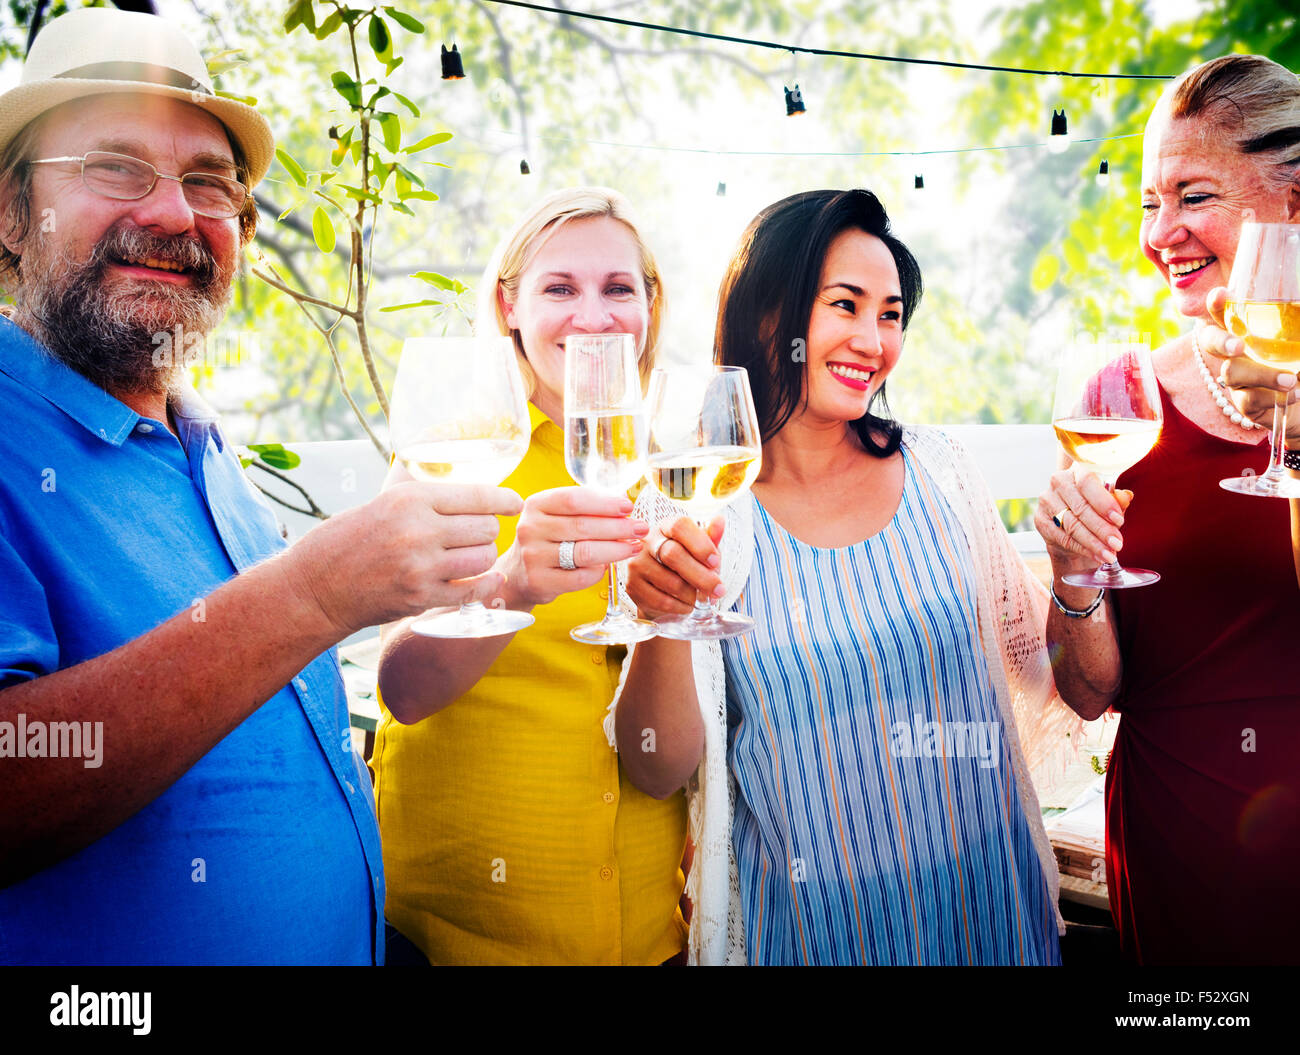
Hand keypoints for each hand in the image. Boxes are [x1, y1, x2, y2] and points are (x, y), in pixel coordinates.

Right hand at [284, 480, 522, 636]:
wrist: (316, 587)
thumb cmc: (347, 539)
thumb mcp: (383, 502)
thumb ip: (422, 494)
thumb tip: (461, 480)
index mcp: (410, 500)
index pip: (476, 495)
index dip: (503, 499)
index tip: (515, 503)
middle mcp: (418, 531)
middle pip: (485, 528)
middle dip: (486, 530)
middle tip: (476, 533)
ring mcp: (420, 567)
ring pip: (483, 558)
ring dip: (483, 557)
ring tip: (471, 555)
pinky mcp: (420, 597)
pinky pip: (471, 590)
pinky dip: (484, 584)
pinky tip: (486, 579)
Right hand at [497, 486, 647, 607]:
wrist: (518, 575)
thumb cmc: (547, 540)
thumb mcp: (555, 517)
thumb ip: (584, 508)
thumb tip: (624, 505)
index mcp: (536, 505)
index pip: (574, 499)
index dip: (605, 503)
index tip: (628, 507)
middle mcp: (530, 528)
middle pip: (583, 526)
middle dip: (618, 527)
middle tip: (641, 528)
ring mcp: (533, 556)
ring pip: (585, 552)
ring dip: (616, 549)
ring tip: (634, 546)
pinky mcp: (540, 581)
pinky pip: (581, 577)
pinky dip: (599, 571)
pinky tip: (608, 566)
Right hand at [626, 514, 725, 616]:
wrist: (663, 593)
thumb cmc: (685, 567)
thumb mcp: (701, 552)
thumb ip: (711, 538)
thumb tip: (720, 520)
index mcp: (666, 527)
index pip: (680, 526)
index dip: (700, 544)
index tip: (715, 562)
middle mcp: (647, 542)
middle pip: (673, 555)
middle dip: (701, 576)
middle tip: (718, 589)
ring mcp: (637, 564)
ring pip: (670, 582)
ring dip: (692, 595)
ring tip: (699, 598)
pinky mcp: (633, 586)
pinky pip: (662, 601)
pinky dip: (681, 607)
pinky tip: (686, 605)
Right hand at [1036, 469, 1133, 579]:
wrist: (1070, 527)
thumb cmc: (1094, 509)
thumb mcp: (1108, 502)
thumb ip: (1117, 500)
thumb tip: (1125, 497)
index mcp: (1077, 471)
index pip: (1087, 482)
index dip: (1104, 502)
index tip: (1119, 520)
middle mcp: (1058, 482)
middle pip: (1080, 507)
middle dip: (1102, 528)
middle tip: (1117, 543)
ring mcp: (1046, 501)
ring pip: (1072, 525)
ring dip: (1094, 542)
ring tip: (1109, 554)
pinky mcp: (1040, 520)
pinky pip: (1064, 537)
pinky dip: (1082, 548)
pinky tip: (1096, 555)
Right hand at [1202, 286, 1299, 439]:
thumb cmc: (1298, 360)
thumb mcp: (1297, 336)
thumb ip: (1296, 323)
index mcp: (1243, 330)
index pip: (1223, 313)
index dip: (1217, 305)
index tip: (1221, 294)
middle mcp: (1233, 352)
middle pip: (1210, 341)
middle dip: (1221, 341)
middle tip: (1238, 346)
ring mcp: (1236, 377)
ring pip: (1233, 372)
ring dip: (1262, 375)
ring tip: (1291, 380)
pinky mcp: (1244, 402)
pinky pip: (1249, 399)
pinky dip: (1272, 396)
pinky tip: (1294, 394)